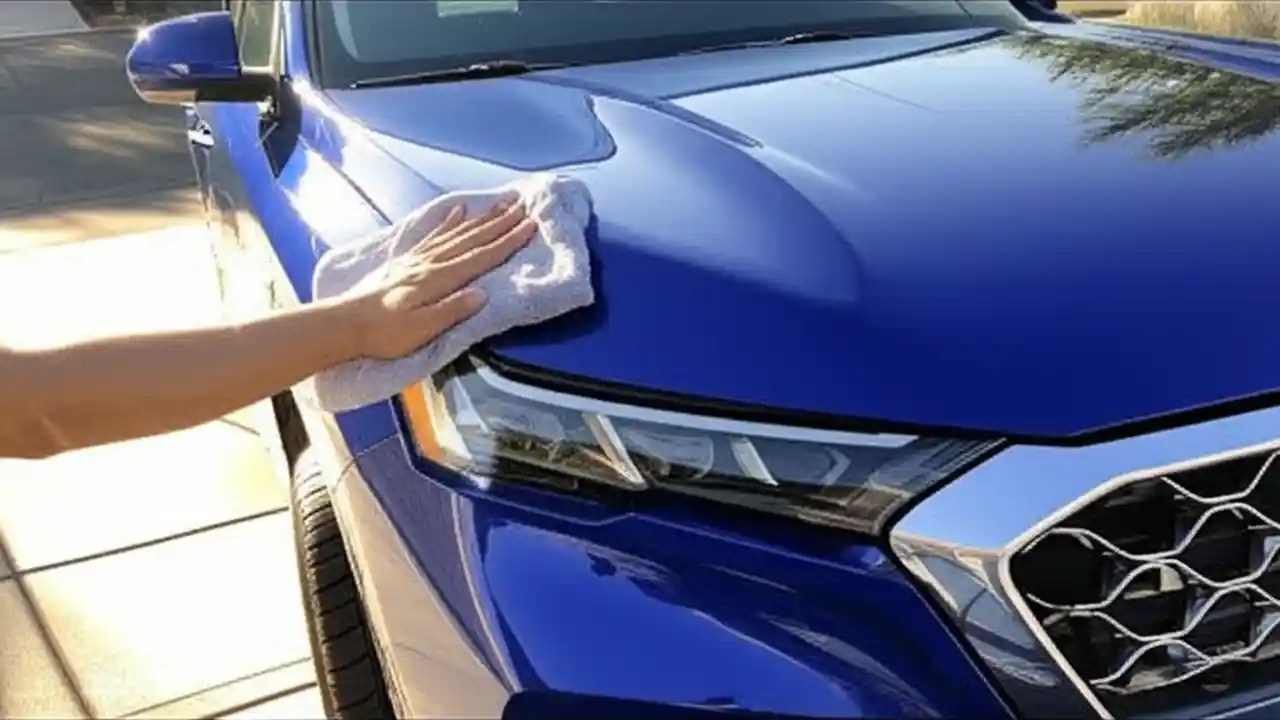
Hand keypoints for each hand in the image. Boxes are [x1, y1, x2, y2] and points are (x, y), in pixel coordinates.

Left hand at [337, 200, 536, 359]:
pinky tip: (458, 211)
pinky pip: (434, 235)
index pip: (481, 257)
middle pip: (472, 238)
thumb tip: (483, 294)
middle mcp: (431, 263)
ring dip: (481, 218)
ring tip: (501, 204)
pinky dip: (449, 222)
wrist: (345, 323)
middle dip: (501, 223)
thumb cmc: (384, 333)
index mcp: (439, 279)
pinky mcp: (407, 260)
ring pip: (457, 232)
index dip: (507, 242)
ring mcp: (418, 258)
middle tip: (524, 206)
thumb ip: (452, 310)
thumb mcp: (421, 330)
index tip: (530, 226)